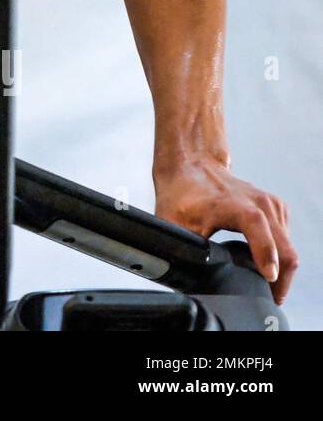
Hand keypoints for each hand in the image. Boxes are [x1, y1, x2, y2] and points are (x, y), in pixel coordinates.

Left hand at [153, 154, 296, 304]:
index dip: (266, 256)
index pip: (259, 230)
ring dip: (281, 268)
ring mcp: (270, 204)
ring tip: (263, 284)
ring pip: (288, 247)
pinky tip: (264, 262)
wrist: (191, 164)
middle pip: (285, 248)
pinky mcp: (276, 207)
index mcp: (234, 205)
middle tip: (267, 297)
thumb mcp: (173, 223)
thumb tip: (181, 272)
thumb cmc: (180, 193)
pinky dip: (280, 254)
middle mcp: (259, 202)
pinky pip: (286, 239)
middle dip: (280, 278)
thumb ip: (180, 248)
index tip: (268, 278)